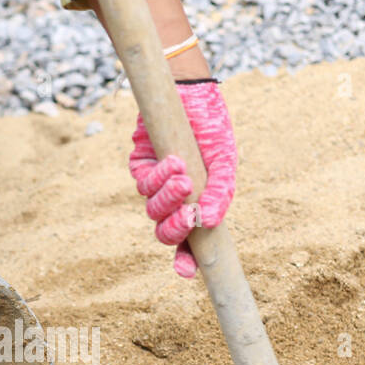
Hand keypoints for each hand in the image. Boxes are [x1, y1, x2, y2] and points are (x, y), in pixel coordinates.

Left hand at [128, 80, 236, 278]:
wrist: (192, 92)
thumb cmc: (212, 129)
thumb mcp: (225, 162)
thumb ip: (221, 192)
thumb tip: (209, 222)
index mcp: (198, 206)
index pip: (189, 244)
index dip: (187, 261)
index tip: (188, 272)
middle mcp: (175, 202)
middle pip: (165, 235)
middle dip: (176, 229)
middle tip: (190, 214)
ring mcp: (156, 186)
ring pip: (152, 211)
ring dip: (168, 199)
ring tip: (184, 178)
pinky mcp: (140, 166)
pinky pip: (144, 184)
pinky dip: (159, 177)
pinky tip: (174, 161)